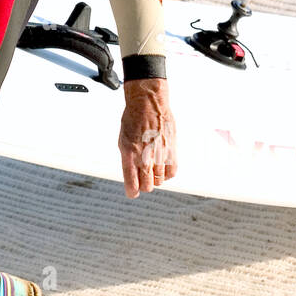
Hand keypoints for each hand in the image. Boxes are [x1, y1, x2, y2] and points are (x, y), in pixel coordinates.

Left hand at [118, 78, 176, 198]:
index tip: (132, 193)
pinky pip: (171, 172)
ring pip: (159, 181)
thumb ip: (128, 160)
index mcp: (129, 154)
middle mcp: (144, 157)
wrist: (148, 103)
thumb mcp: (123, 140)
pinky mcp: (171, 150)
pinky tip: (162, 165)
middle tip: (142, 179)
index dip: (132, 192)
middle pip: (147, 187)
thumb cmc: (133, 120)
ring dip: (155, 178)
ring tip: (152, 167)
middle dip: (144, 185)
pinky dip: (167, 173)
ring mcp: (159, 154)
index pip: (132, 184)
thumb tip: (133, 176)